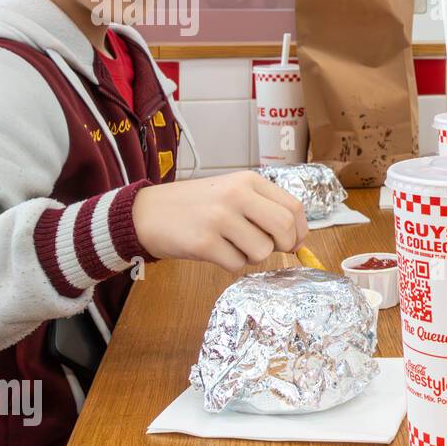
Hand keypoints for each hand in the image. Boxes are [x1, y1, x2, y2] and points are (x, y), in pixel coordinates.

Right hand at [132, 171, 308, 270]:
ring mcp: (219, 218)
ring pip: (262, 251)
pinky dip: (231, 264)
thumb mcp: (233, 193)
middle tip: (270, 249)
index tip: (294, 242)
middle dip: (285, 246)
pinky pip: (237, 265)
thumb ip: (265, 209)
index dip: (300, 230)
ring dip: (252, 256)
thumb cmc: (196, 206)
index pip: (293, 207)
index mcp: (248, 181)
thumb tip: (298, 240)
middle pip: (284, 227)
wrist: (146, 212)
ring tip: (232, 245)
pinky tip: (215, 251)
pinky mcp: (203, 242)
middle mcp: (236, 195)